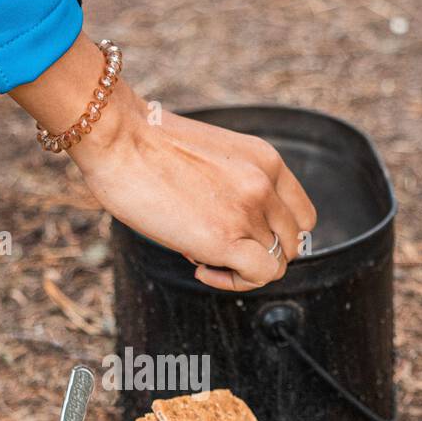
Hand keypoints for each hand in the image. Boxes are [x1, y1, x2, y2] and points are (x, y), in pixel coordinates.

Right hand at [70, 88, 316, 290]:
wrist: (120, 139)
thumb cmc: (146, 146)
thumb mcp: (213, 158)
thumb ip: (234, 188)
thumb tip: (226, 232)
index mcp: (266, 161)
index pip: (301, 215)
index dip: (276, 234)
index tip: (244, 236)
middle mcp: (265, 185)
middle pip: (291, 243)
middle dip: (258, 254)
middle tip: (218, 249)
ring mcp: (248, 212)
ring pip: (276, 264)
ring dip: (240, 269)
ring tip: (202, 255)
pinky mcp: (226, 239)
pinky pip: (259, 276)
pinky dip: (234, 282)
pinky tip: (202, 268)